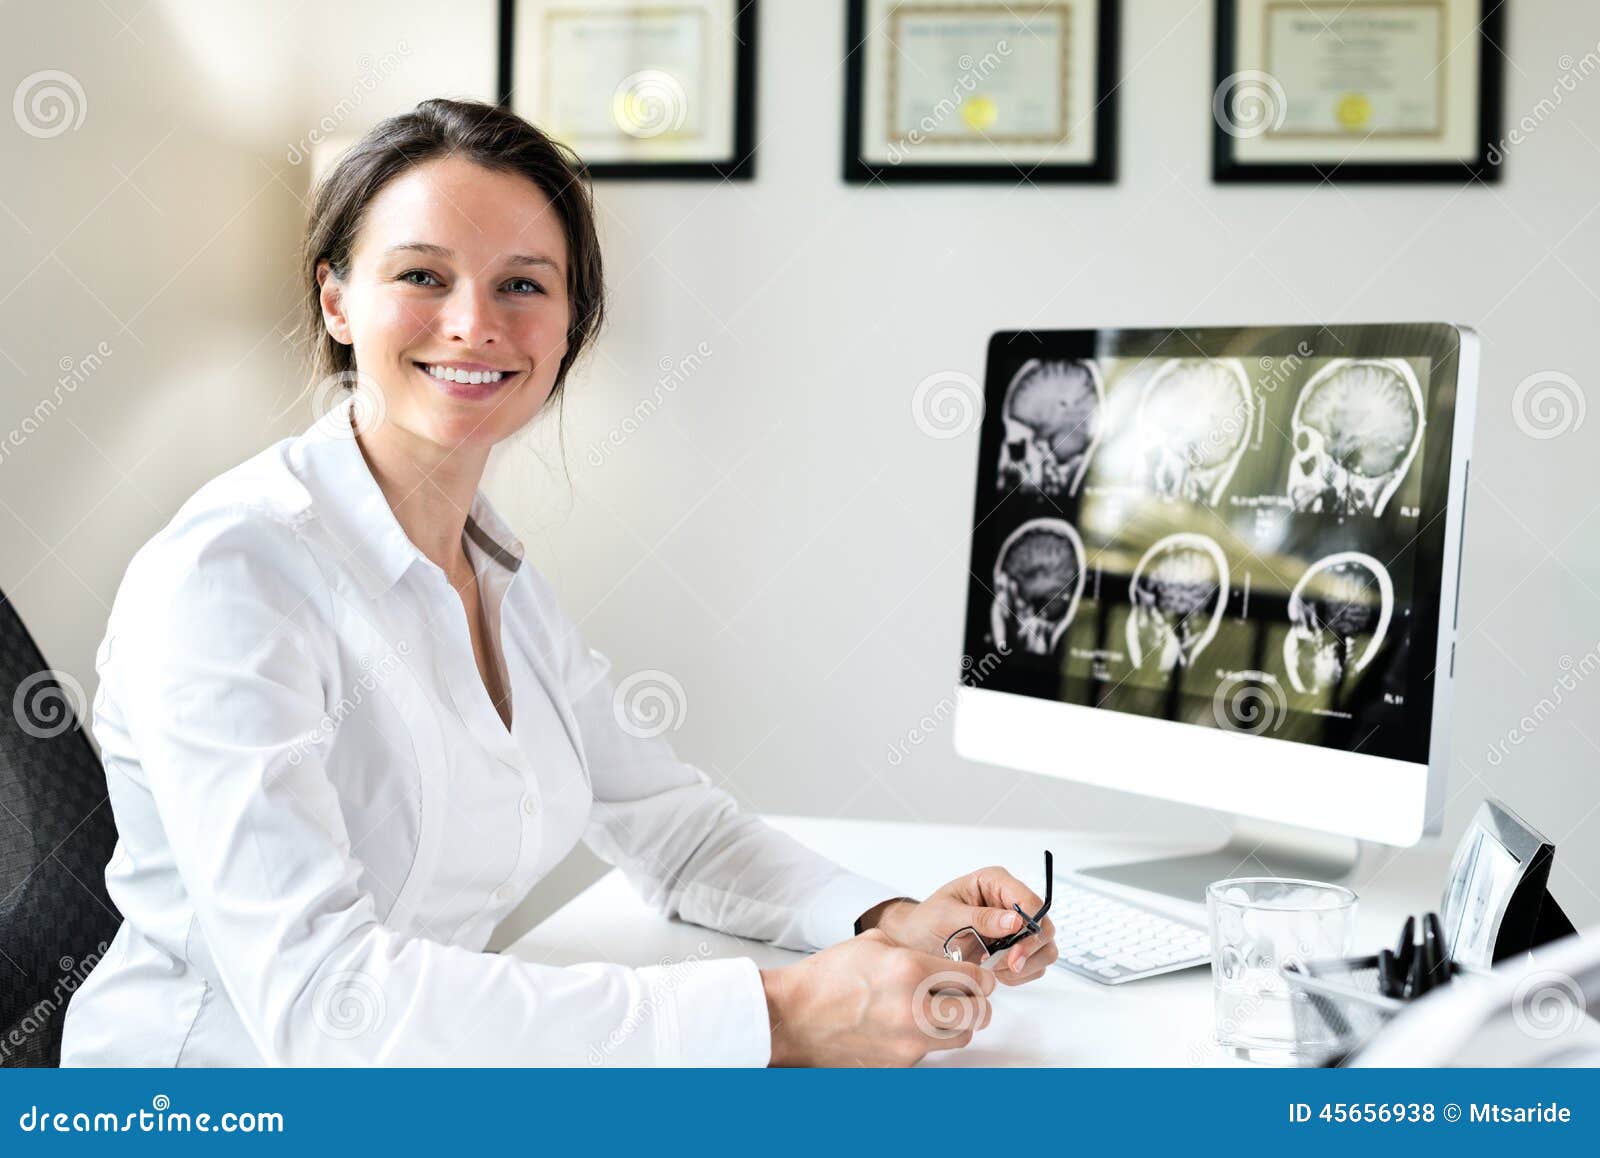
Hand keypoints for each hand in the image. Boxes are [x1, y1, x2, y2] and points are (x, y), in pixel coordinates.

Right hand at [761, 929, 995, 1066]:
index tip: (979, 979)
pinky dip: (927, 1040)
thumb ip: (915, 950)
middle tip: (967, 997)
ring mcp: (907, 1042)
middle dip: (976, 1002)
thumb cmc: (826, 979)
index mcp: (910, 970)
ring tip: (938, 1012)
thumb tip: (944, 962)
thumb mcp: (875, 944)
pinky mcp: (898, 1065)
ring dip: (956, 1024)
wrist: (793, 1017)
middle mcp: (914, 1009)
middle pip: (976, 1013)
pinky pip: (930, 1052)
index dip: (982, 978)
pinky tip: (908, 1026)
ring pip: (960, 1037)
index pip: (974, 979)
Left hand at [864, 865, 1058, 984]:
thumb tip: (1014, 920)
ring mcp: (1016, 927)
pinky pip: (1034, 966)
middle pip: (1044, 927)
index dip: (1030, 925)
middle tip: (1006, 965)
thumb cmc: (927, 921)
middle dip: (1028, 950)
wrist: (916, 943)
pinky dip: (1019, 975)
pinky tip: (996, 972)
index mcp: (995, 883)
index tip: (1015, 949)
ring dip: (1024, 964)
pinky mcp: (1016, 949)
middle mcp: (1010, 902)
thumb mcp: (946, 915)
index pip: (1030, 901)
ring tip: (994, 968)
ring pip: (1044, 948)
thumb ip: (980, 918)